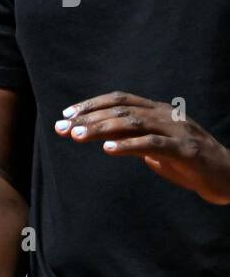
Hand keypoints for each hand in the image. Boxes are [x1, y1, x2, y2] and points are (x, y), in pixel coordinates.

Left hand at [56, 91, 229, 204]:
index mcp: (159, 111)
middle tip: (63, 128)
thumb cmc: (187, 162)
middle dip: (89, 118)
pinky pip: (153, 144)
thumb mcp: (155, 147)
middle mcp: (167, 115)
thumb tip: (100, 137)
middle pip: (121, 111)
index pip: (120, 100)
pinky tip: (107, 149)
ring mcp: (177, 131)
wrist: (227, 176)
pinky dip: (128, 145)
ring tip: (77, 136)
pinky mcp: (185, 150)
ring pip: (133, 123)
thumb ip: (133, 138)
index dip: (92, 105)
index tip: (66, 115)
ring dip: (101, 129)